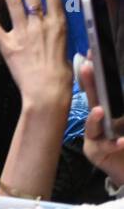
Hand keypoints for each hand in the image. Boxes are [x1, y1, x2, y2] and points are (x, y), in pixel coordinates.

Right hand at [79, 57, 123, 185]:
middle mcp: (97, 122)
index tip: (93, 54)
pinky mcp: (95, 154)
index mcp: (107, 112)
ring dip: (95, 118)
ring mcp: (93, 138)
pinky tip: (121, 141)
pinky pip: (103, 147)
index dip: (95, 73)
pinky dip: (113, 144)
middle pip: (91, 100)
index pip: (99, 89)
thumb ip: (119, 107)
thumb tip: (110, 100)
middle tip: (87, 67)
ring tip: (100, 111)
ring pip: (93, 127)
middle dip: (88, 83)